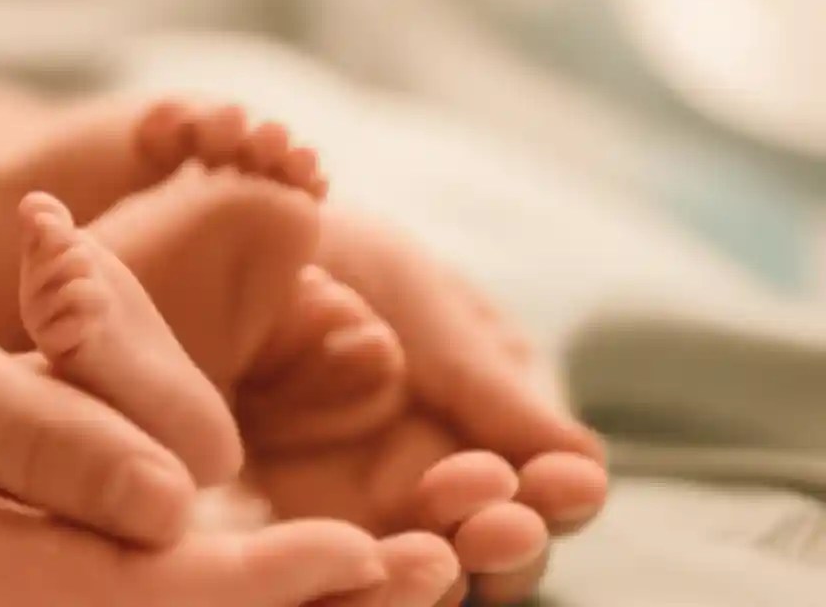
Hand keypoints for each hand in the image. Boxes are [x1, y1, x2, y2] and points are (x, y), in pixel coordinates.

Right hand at [0, 226, 388, 604]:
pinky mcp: (38, 537)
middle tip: (438, 565)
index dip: (250, 583)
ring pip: (175, 600)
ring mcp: (15, 571)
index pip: (124, 597)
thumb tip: (171, 503)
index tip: (361, 552)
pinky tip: (331, 537)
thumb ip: (25, 430)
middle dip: (304, 602)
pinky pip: (153, 563)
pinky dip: (247, 554)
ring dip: (297, 589)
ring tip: (425, 560)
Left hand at [272, 208, 608, 603]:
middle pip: (501, 540)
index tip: (557, 483)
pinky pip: (348, 572)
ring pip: (431, 567)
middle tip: (498, 526)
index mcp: (495, 410)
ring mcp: (377, 507)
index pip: (552, 478)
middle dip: (510, 543)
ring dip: (446, 571)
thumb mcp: (420, 303)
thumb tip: (590, 470)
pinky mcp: (306, 527)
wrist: (235, 252)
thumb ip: (489, 384)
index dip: (560, 493)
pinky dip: (362, 582)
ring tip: (437, 554)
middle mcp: (446, 469)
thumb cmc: (345, 259)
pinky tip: (362, 569)